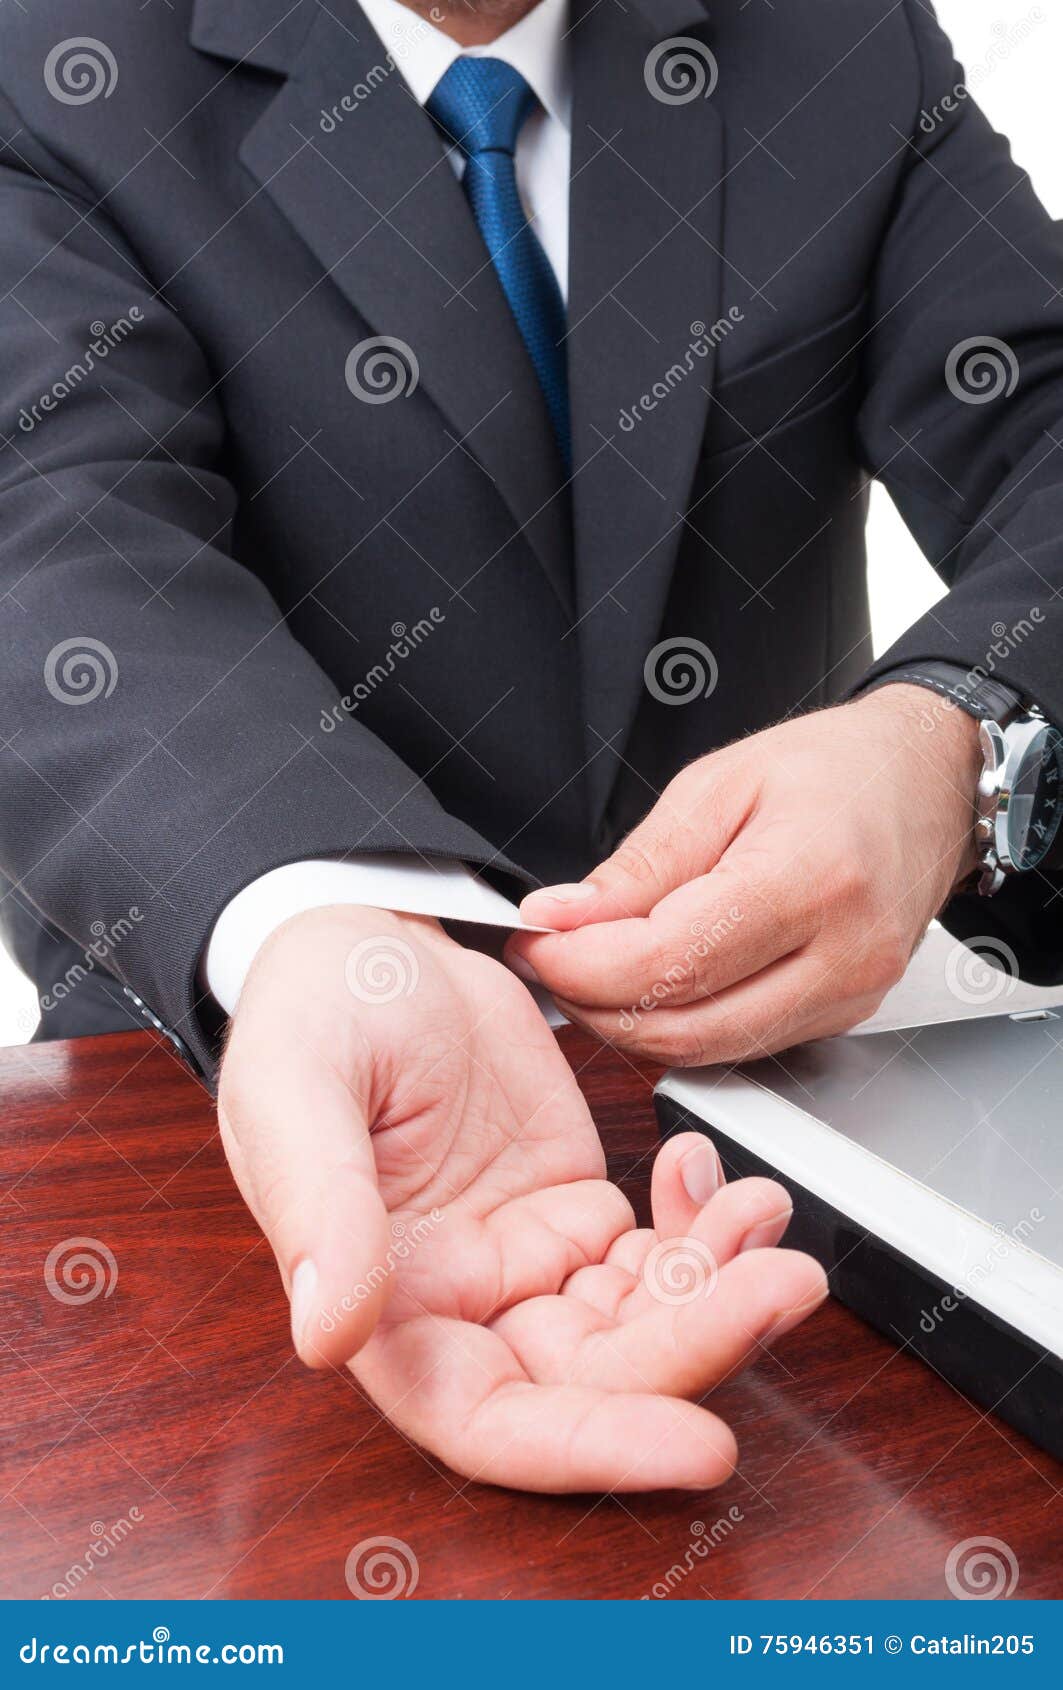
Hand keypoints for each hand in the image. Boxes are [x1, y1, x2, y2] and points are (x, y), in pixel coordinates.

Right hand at [218, 904, 826, 1491]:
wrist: (380, 943)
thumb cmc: (316, 1011)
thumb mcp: (296, 1088)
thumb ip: (317, 1209)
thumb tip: (327, 1335)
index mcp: (385, 1308)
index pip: (489, 1422)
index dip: (592, 1448)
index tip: (699, 1443)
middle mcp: (464, 1308)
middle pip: (598, 1378)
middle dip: (700, 1344)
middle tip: (783, 1282)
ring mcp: (528, 1262)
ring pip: (645, 1323)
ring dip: (721, 1286)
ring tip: (763, 1213)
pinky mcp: (575, 1211)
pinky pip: (661, 1255)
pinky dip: (706, 1232)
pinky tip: (713, 1178)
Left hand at [505, 685, 980, 1065]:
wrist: (926, 781)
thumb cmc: (833, 769)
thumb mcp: (717, 784)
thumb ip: (638, 866)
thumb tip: (561, 918)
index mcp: (811, 879)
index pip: (670, 963)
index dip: (582, 964)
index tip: (533, 939)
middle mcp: (844, 954)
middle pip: (687, 1026)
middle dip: (594, 1003)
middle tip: (548, 959)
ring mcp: (851, 996)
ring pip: (710, 1050)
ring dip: (630, 1023)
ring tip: (589, 967)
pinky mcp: (846, 1017)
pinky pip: (741, 1044)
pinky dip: (680, 1023)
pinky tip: (648, 982)